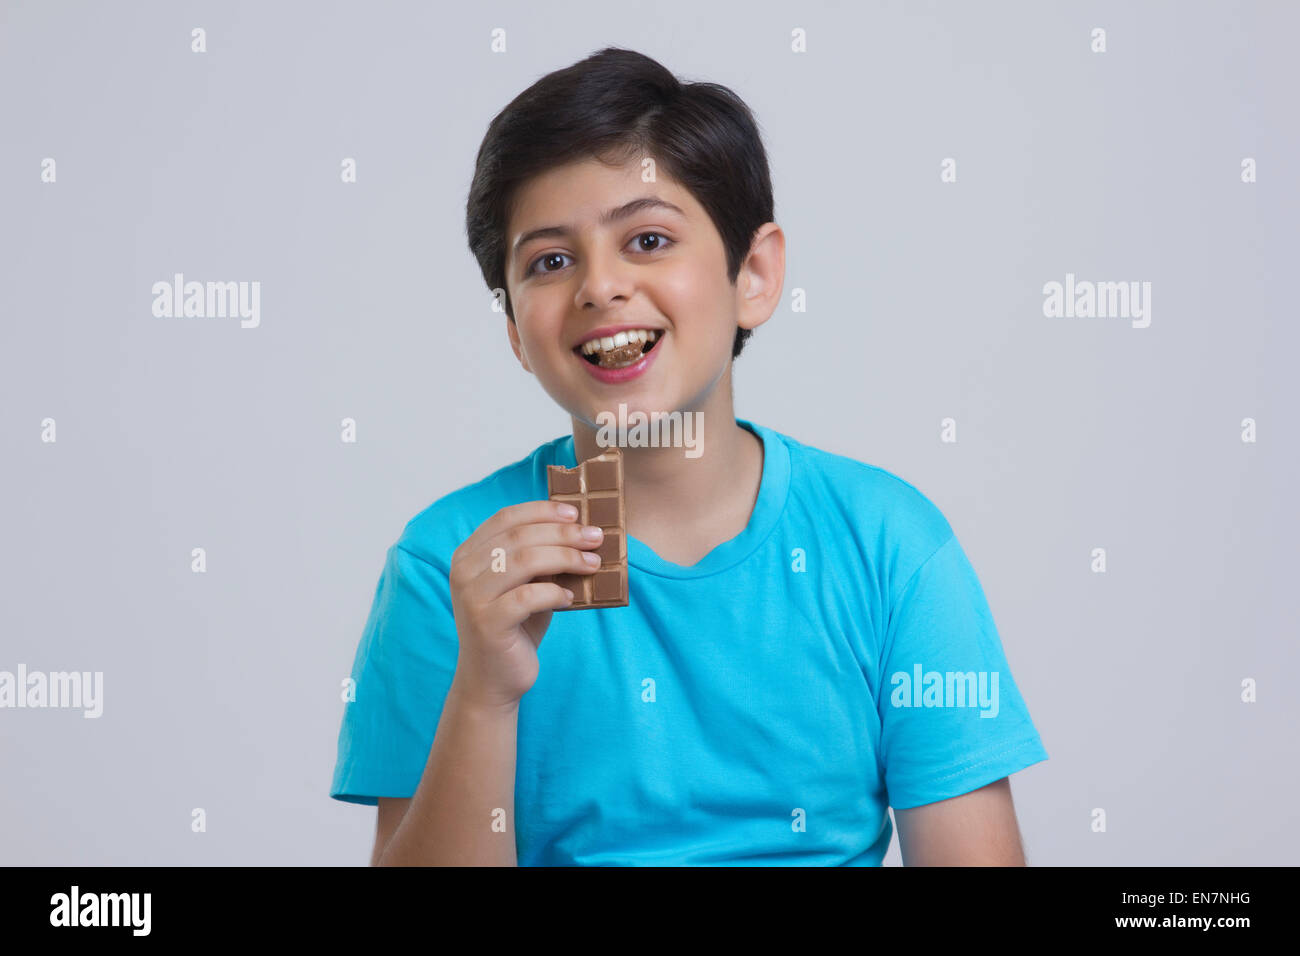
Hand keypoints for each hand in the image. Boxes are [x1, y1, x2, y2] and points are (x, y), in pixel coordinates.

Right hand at [447, 499, 603, 709]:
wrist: (492, 679)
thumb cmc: (514, 628)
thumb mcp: (525, 586)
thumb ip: (539, 559)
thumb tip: (579, 531)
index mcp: (468, 554)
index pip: (505, 517)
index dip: (542, 510)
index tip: (575, 512)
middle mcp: (463, 571)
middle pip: (519, 536)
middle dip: (564, 533)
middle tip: (596, 537)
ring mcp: (471, 597)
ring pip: (525, 561)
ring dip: (566, 558)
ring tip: (592, 564)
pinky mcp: (486, 622)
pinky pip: (528, 596)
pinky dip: (555, 593)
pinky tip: (570, 599)